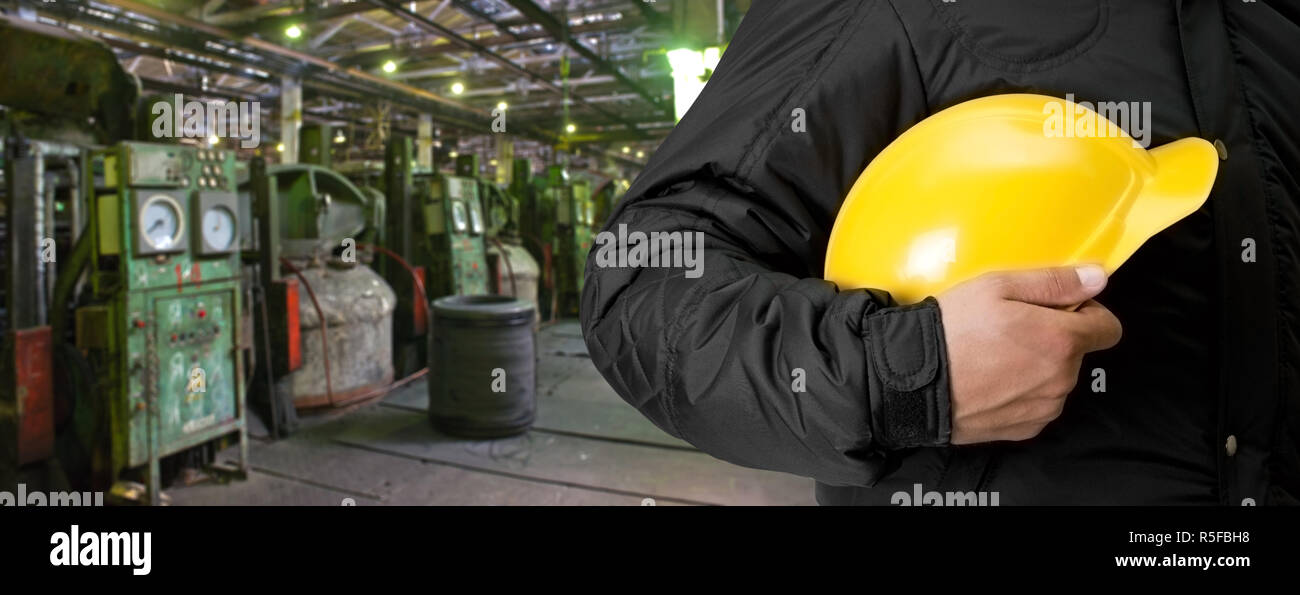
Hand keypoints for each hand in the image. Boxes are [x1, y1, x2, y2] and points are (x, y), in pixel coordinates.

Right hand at [936, 265, 1121, 444]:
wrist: (912, 383)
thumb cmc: (951, 331)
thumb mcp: (998, 287)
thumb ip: (1055, 282)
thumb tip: (1098, 278)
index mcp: (1062, 340)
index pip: (1109, 327)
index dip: (1085, 312)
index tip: (1056, 309)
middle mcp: (1061, 378)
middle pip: (1077, 353)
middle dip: (1053, 339)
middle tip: (1010, 330)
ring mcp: (1044, 408)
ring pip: (1056, 380)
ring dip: (1038, 368)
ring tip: (994, 357)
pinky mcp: (1024, 429)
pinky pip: (1037, 405)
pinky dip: (1021, 393)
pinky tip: (991, 381)